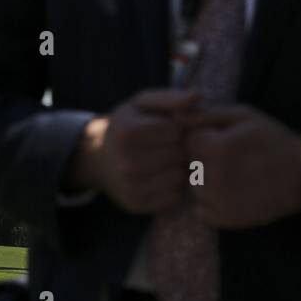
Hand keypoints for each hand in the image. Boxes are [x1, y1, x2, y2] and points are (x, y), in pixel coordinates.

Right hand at [64, 89, 198, 214]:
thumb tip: (198, 96)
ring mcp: (130, 187)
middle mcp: (125, 163)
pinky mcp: (136, 205)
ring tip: (170, 160)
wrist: (101, 158)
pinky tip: (165, 176)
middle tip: (174, 144)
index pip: (177, 130)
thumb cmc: (131, 123)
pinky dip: (175, 187)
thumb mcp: (144, 103)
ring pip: (179, 177)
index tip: (173, 126)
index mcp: (126, 132)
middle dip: (182, 148)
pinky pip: (174, 197)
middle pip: (179, 155)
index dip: (181, 127)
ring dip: (181, 168)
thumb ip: (171, 98)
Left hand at [177, 103, 300, 228]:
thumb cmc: (272, 139)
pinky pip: (200, 210)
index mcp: (219, 147)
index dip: (203, 137)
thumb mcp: (244, 116)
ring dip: (205, 181)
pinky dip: (210, 202)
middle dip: (202, 159)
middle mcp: (216, 176)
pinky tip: (231, 192)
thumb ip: (206, 114)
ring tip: (232, 175)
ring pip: (193, 187)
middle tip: (229, 157)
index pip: (188, 140)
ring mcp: (221, 201)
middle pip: (189, 164)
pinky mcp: (226, 220)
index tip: (221, 139)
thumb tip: (174, 116)